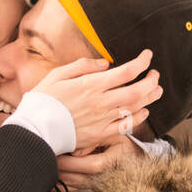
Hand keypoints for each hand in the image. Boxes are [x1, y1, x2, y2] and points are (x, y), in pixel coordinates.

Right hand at [29, 49, 161, 152]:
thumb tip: (105, 63)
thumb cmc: (43, 101)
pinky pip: (126, 127)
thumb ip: (82, 66)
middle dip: (152, 80)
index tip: (148, 56)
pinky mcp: (100, 135)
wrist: (35, 130)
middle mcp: (101, 102)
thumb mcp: (57, 75)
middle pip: (138, 90)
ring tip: (156, 90)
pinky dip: (138, 118)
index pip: (127, 71)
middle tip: (155, 75)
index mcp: (91, 84)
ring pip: (135, 107)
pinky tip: (143, 111)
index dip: (143, 62)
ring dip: (150, 97)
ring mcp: (102, 119)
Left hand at [55, 130, 145, 191]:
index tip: (59, 157)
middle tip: (47, 162)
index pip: (94, 165)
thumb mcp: (115, 136)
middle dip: (63, 172)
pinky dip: (62, 191)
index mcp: (117, 160)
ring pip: (78, 190)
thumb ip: (96, 140)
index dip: (74, 163)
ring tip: (47, 171)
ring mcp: (104, 189)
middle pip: (83, 180)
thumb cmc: (121, 145)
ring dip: (60, 183)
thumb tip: (76, 153)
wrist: (133, 160)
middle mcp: (112, 177)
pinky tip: (53, 185)